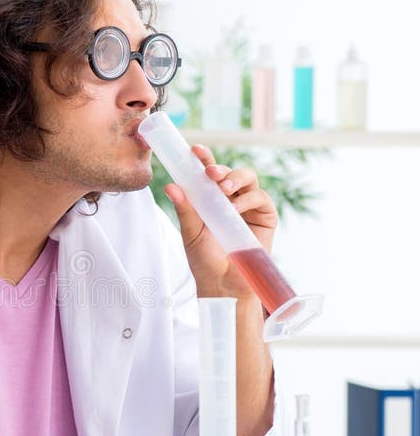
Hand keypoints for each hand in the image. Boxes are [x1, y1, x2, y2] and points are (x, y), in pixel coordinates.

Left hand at [163, 144, 277, 300]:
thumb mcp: (190, 233)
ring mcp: (248, 206)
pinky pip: (260, 198)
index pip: (207, 174)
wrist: (222, 284)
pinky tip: (235, 208)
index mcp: (210, 199)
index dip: (203, 159)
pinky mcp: (265, 217)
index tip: (195, 150)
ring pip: (247, 178)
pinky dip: (248, 199)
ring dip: (235, 178)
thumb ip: (185, 209)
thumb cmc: (204, 259)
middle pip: (228, 172)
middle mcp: (230, 199)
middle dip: (220, 168)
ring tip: (223, 188)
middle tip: (210, 173)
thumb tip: (170, 186)